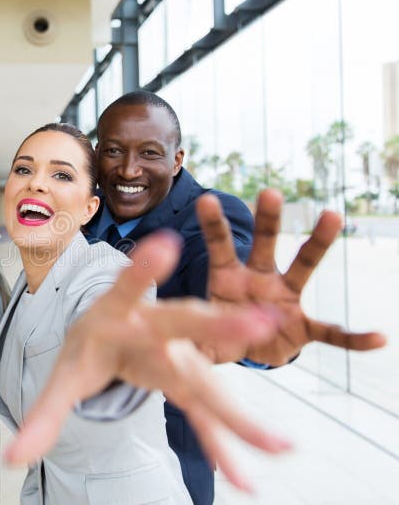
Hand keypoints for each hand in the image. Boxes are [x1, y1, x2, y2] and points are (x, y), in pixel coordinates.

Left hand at [5, 231, 290, 492]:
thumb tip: (11, 459)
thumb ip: (44, 416)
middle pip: (186, 323)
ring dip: (241, 410)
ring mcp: (178, 355)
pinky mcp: (188, 381)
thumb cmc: (88, 348)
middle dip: (218, 323)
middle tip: (260, 321)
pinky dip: (224, 444)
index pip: (129, 288)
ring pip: (210, 378)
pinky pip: (207, 416)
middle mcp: (155, 328)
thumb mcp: (62, 378)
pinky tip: (244, 480)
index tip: (164, 244)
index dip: (144, 270)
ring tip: (280, 447)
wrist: (109, 339)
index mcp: (117, 314)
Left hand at [197, 189, 386, 365]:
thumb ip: (184, 339)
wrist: (246, 352)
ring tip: (332, 215)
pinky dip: (354, 338)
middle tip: (268, 192)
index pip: (219, 246)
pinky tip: (378, 339)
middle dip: (267, 219)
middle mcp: (258, 279)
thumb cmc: (217, 334)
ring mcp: (284, 298)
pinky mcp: (304, 327)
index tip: (205, 199)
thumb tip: (166, 346)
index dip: (212, 224)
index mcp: (227, 279)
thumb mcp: (196, 337)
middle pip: (263, 244)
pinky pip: (332, 333)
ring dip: (316, 242)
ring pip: (303, 266)